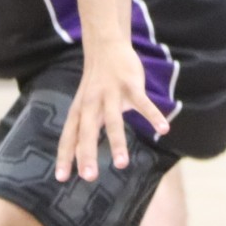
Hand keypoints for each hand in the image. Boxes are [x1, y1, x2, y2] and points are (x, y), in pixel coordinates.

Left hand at [54, 42, 169, 181]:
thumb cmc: (94, 83)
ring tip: (122, 164)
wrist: (106, 47)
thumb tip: (78, 159)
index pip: (69, 136)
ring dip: (117, 142)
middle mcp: (92, 103)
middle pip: (87, 131)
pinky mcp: (131, 85)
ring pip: (113, 121)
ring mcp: (112, 94)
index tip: (61, 179)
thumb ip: (81, 130)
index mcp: (79, 110)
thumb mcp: (84, 105)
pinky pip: (143, 104)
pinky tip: (164, 129)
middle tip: (89, 177)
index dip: (65, 156)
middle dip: (88, 154)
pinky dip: (153, 116)